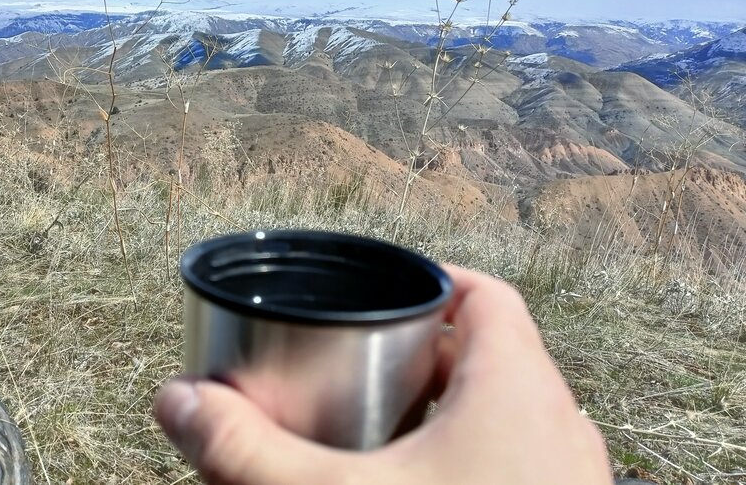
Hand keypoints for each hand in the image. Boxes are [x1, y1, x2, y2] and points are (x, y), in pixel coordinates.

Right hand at [154, 265, 611, 484]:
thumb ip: (250, 451)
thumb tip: (178, 402)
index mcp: (517, 389)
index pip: (483, 294)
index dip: (429, 281)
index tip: (378, 294)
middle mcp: (557, 425)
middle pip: (486, 354)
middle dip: (418, 355)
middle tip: (358, 365)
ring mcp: (567, 475)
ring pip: (503, 413)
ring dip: (443, 411)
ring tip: (381, 430)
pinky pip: (516, 461)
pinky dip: (466, 458)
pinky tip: (416, 484)